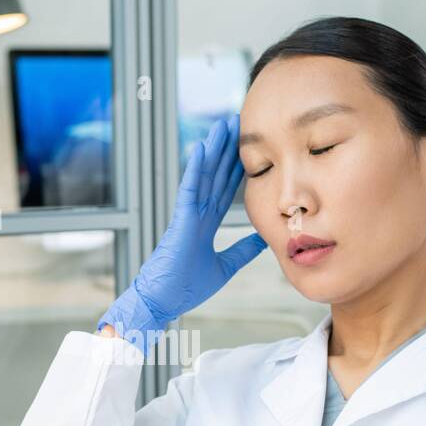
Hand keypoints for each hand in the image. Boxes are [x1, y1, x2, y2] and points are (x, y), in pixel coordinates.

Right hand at [97, 114, 265, 352]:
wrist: (162, 302)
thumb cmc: (185, 288)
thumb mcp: (225, 267)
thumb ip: (242, 250)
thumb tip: (264, 238)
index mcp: (205, 223)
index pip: (224, 189)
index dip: (236, 167)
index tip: (249, 147)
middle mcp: (196, 214)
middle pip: (215, 175)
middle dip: (227, 149)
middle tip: (238, 123)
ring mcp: (187, 215)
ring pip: (203, 176)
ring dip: (213, 149)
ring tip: (224, 125)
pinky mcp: (179, 221)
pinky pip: (188, 190)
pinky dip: (195, 169)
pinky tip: (201, 148)